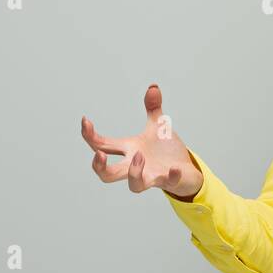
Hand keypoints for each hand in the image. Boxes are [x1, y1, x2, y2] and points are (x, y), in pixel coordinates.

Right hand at [80, 83, 203, 198]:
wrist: (187, 171)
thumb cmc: (165, 151)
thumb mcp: (157, 125)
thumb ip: (152, 108)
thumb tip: (153, 86)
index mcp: (129, 149)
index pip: (102, 145)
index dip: (89, 136)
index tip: (85, 120)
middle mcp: (136, 166)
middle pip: (107, 174)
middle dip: (99, 166)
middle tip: (99, 154)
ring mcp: (152, 175)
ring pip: (134, 186)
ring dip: (133, 172)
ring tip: (140, 155)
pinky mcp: (169, 181)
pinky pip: (168, 182)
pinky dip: (171, 176)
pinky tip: (174, 168)